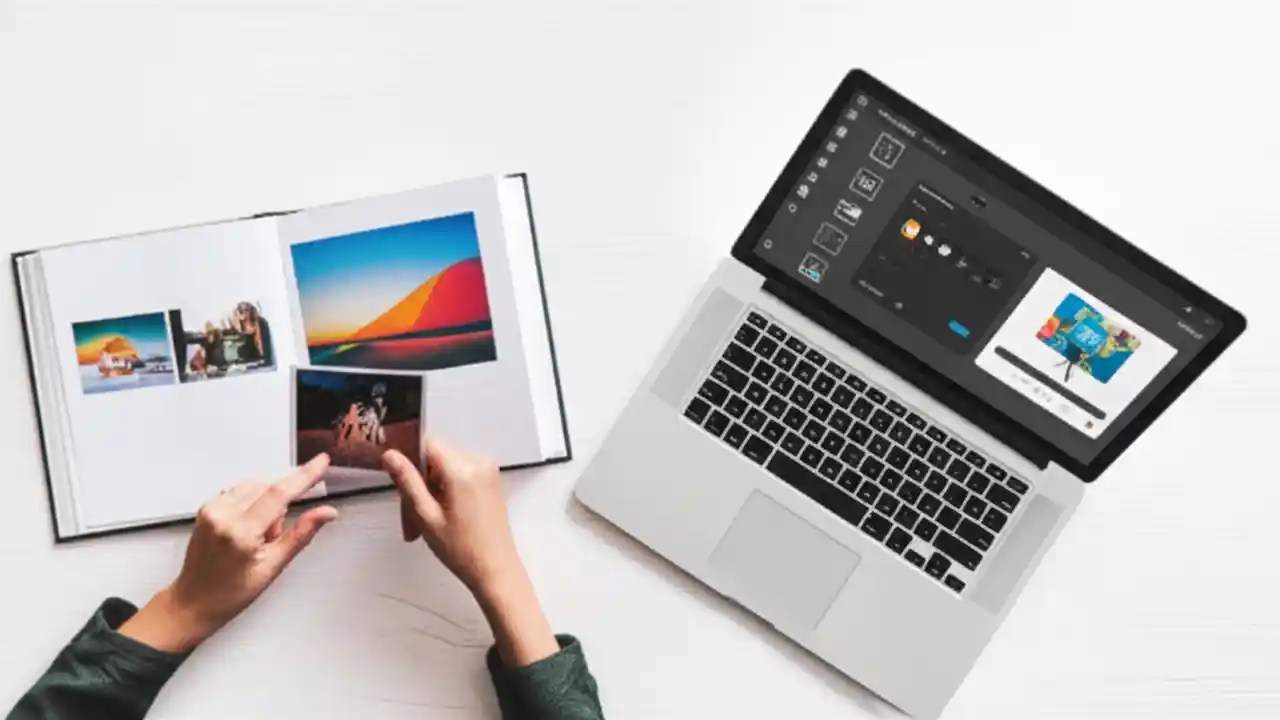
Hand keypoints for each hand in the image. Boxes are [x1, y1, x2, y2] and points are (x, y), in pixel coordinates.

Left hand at [119, 454, 338, 652]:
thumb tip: (327, 512)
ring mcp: (211, 509)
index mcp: (241, 533)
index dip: (304, 475)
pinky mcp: (206, 507)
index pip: (279, 493)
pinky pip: (240, 491)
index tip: (321, 462)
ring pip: (254, 486)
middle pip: (268, 485)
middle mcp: (222, 515)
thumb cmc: (231, 592)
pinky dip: (253, 502)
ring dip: (268, 501)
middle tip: (276, 534)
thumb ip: (302, 533)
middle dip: (283, 500)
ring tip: (261, 536)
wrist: (194, 602)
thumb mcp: (274, 566)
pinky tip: (249, 527)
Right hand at [384, 437, 557, 666]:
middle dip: (418, 486)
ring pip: (444, 469)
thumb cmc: (462, 550)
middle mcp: (479, 462)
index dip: (408, 460)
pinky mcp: (490, 480)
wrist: (496, 570)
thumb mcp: (426, 516)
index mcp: (463, 469)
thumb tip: (390, 455)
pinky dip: (445, 492)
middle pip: (434, 459)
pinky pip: (459, 475)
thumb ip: (407, 482)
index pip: (427, 444)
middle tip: (410, 520)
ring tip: (423, 526)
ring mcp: (488, 470)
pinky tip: (440, 518)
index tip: (400, 485)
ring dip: (430, 493)